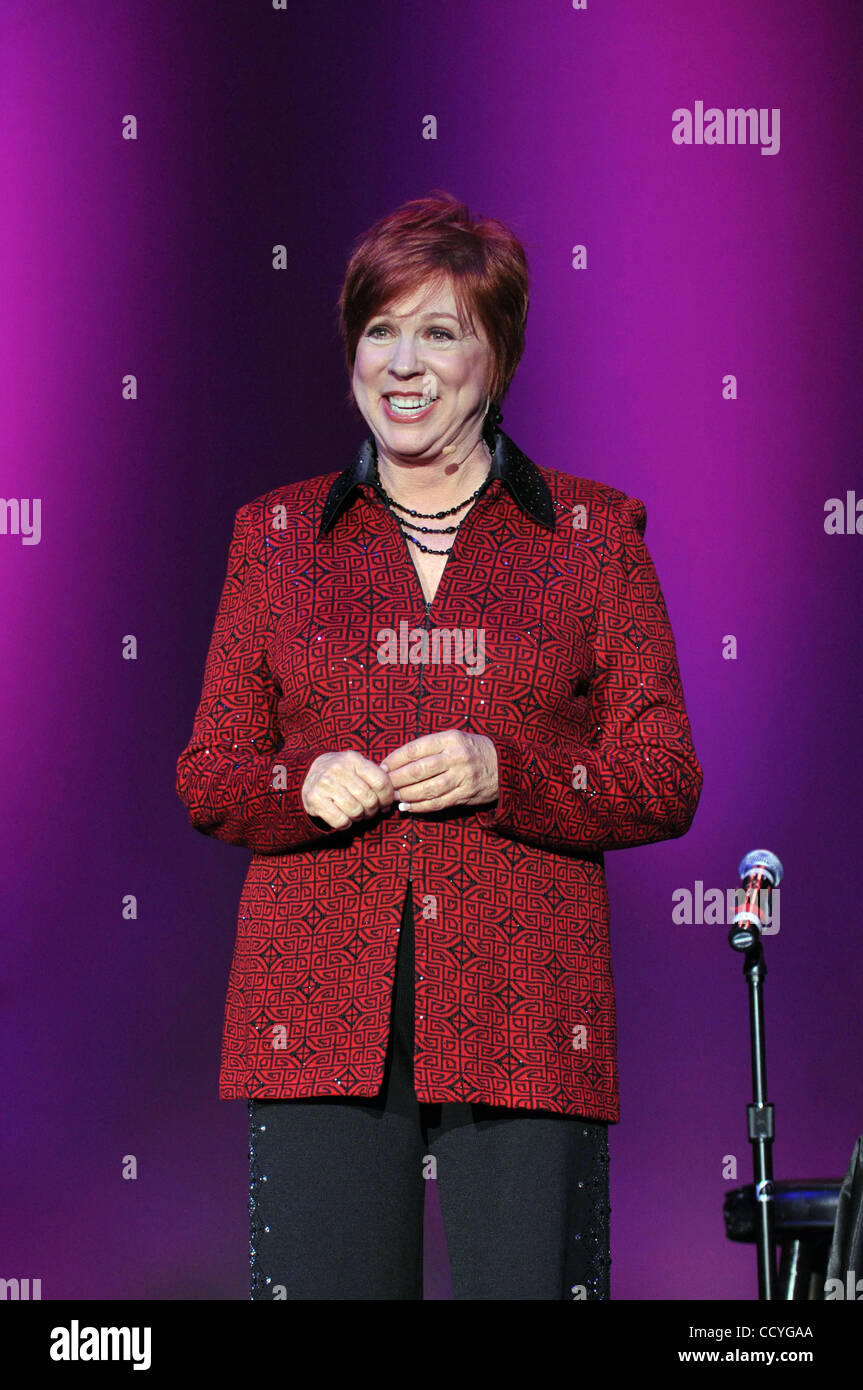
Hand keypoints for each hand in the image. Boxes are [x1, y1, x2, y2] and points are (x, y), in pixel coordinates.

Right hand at [301, 750, 394, 829]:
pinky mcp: (314, 799)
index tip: (385, 804)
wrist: (307, 773)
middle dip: (373, 810)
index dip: (387, 797)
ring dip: (359, 817)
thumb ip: (373, 776)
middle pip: (369, 799)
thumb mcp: (355, 766)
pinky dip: (345, 824)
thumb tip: (393, 797)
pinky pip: (340, 820)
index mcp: (353, 759)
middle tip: (369, 811)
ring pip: (355, 811)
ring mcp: (325, 784)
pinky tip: (344, 818)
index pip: (381, 781)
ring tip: (356, 813)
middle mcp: (338, 769)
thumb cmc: (340, 773)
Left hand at [381, 729, 498, 813]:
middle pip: (418, 770)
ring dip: (406, 794)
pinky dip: (420, 807)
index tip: (382, 766)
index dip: (395, 759)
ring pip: (427, 789)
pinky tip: (408, 807)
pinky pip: (438, 803)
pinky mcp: (466, 794)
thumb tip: (397, 760)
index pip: (415, 749)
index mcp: (450, 739)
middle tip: (384, 784)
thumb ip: (430, 747)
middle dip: (396, 779)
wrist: (505, 765)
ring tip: (393, 796)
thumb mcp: (454, 739)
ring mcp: (462, 777)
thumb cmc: (471, 750)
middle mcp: (456, 757)